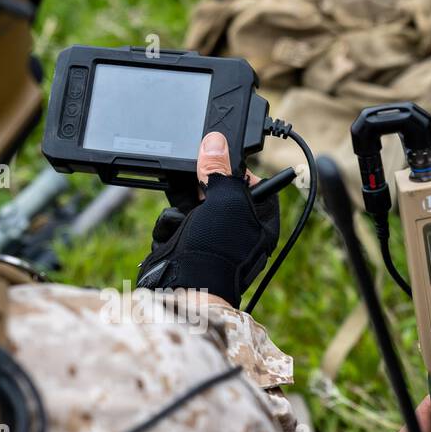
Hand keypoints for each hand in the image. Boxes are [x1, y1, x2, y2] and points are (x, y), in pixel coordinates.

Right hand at [136, 132, 276, 307]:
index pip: (255, 186)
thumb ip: (222, 170)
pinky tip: (174, 236)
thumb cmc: (217, 251)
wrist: (184, 289)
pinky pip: (177, 223)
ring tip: (185, 220)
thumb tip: (216, 142)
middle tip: (198, 188)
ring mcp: (210, 240)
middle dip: (202, 190)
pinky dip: (171, 226)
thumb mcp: (226, 200)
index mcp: (259, 223)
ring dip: (183, 209)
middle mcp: (238, 232)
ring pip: (193, 205)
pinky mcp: (185, 247)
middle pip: (219, 192)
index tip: (222, 161)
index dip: (238, 171)